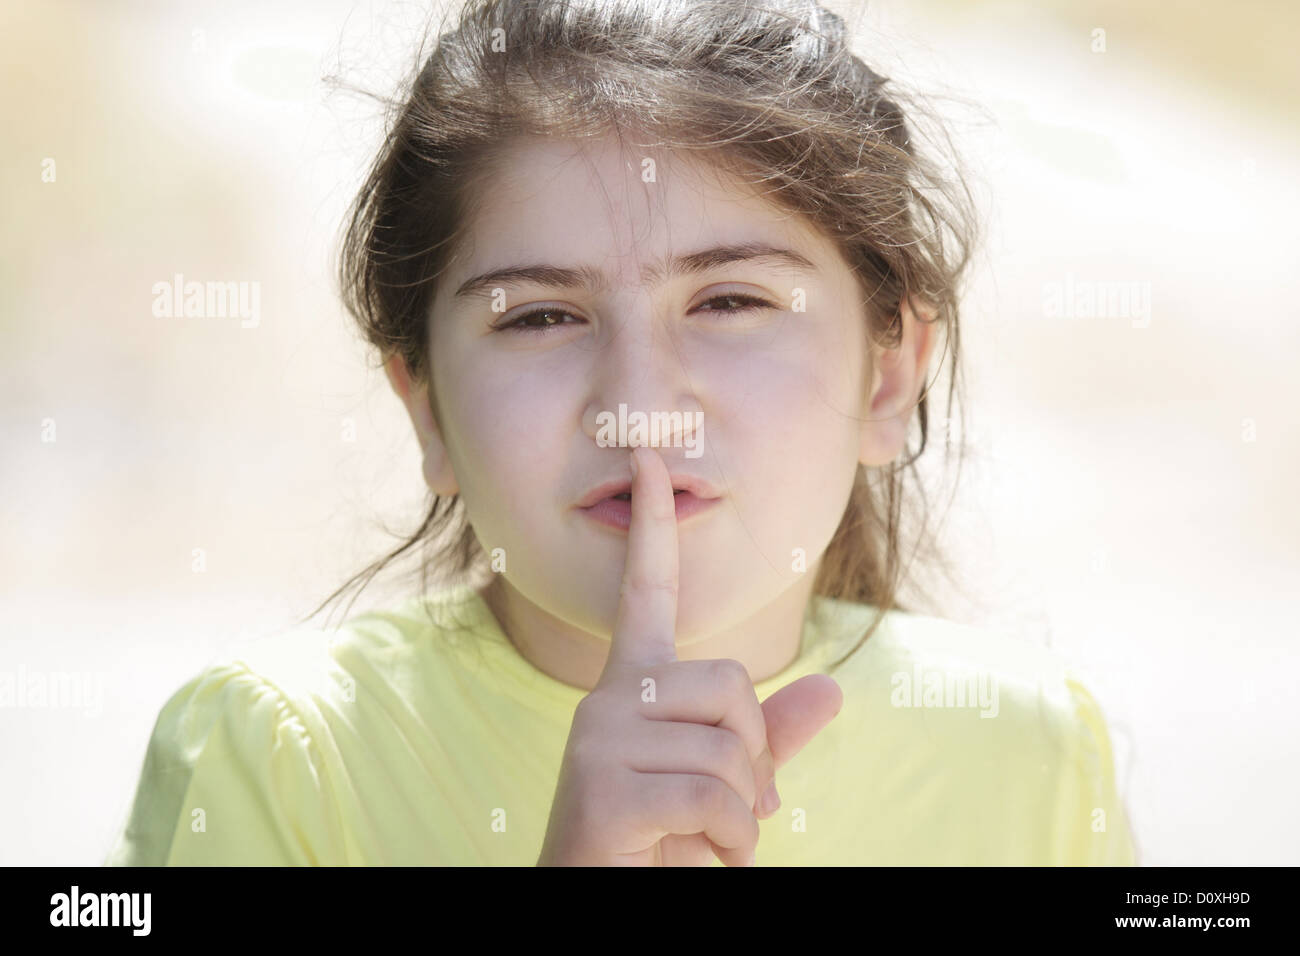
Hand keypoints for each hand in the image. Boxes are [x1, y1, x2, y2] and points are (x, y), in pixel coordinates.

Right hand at [537, 446, 842, 865]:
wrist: (597, 903)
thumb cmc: (659, 841)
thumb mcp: (722, 785)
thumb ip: (770, 739)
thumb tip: (832, 690)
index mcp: (631, 688)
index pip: (646, 592)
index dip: (651, 526)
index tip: (652, 461)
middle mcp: (607, 700)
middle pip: (729, 685)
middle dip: (754, 756)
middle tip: (732, 807)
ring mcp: (599, 740)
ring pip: (729, 749)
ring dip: (743, 811)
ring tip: (705, 838)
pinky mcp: (603, 788)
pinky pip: (714, 797)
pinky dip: (732, 842)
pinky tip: (698, 855)